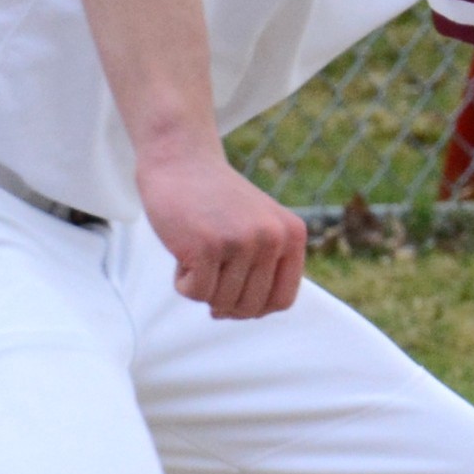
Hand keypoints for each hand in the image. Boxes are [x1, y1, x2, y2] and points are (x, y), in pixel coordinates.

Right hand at [137, 144, 306, 319]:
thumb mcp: (259, 225)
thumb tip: (251, 314)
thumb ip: (267, 265)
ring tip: (196, 254)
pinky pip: (195, 293)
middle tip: (207, 277)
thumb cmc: (215, 199)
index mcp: (292, 234)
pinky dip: (182, 282)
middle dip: (224, 303)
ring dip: (201, 288)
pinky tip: (181, 252)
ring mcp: (242, 242)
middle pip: (250, 307)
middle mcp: (273, 238)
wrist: (181, 160)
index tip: (234, 299)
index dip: (255, 309)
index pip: (283, 300)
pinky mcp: (207, 246)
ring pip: (221, 302)